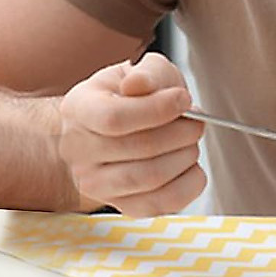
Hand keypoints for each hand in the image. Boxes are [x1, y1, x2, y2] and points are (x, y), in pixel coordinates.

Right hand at [58, 51, 206, 215]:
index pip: (114, 118)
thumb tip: (138, 84)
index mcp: (80, 109)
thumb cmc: (133, 95)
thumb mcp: (140, 71)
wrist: (118, 124)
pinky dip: (187, 185)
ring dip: (185, 157)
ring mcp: (95, 183)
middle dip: (181, 132)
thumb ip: (145, 74)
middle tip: (196, 120)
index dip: (157, 109)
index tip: (183, 99)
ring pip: (149, 178)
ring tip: (191, 141)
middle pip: (139, 148)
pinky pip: (158, 205)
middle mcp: (79, 151)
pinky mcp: (120, 205)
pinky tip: (191, 165)